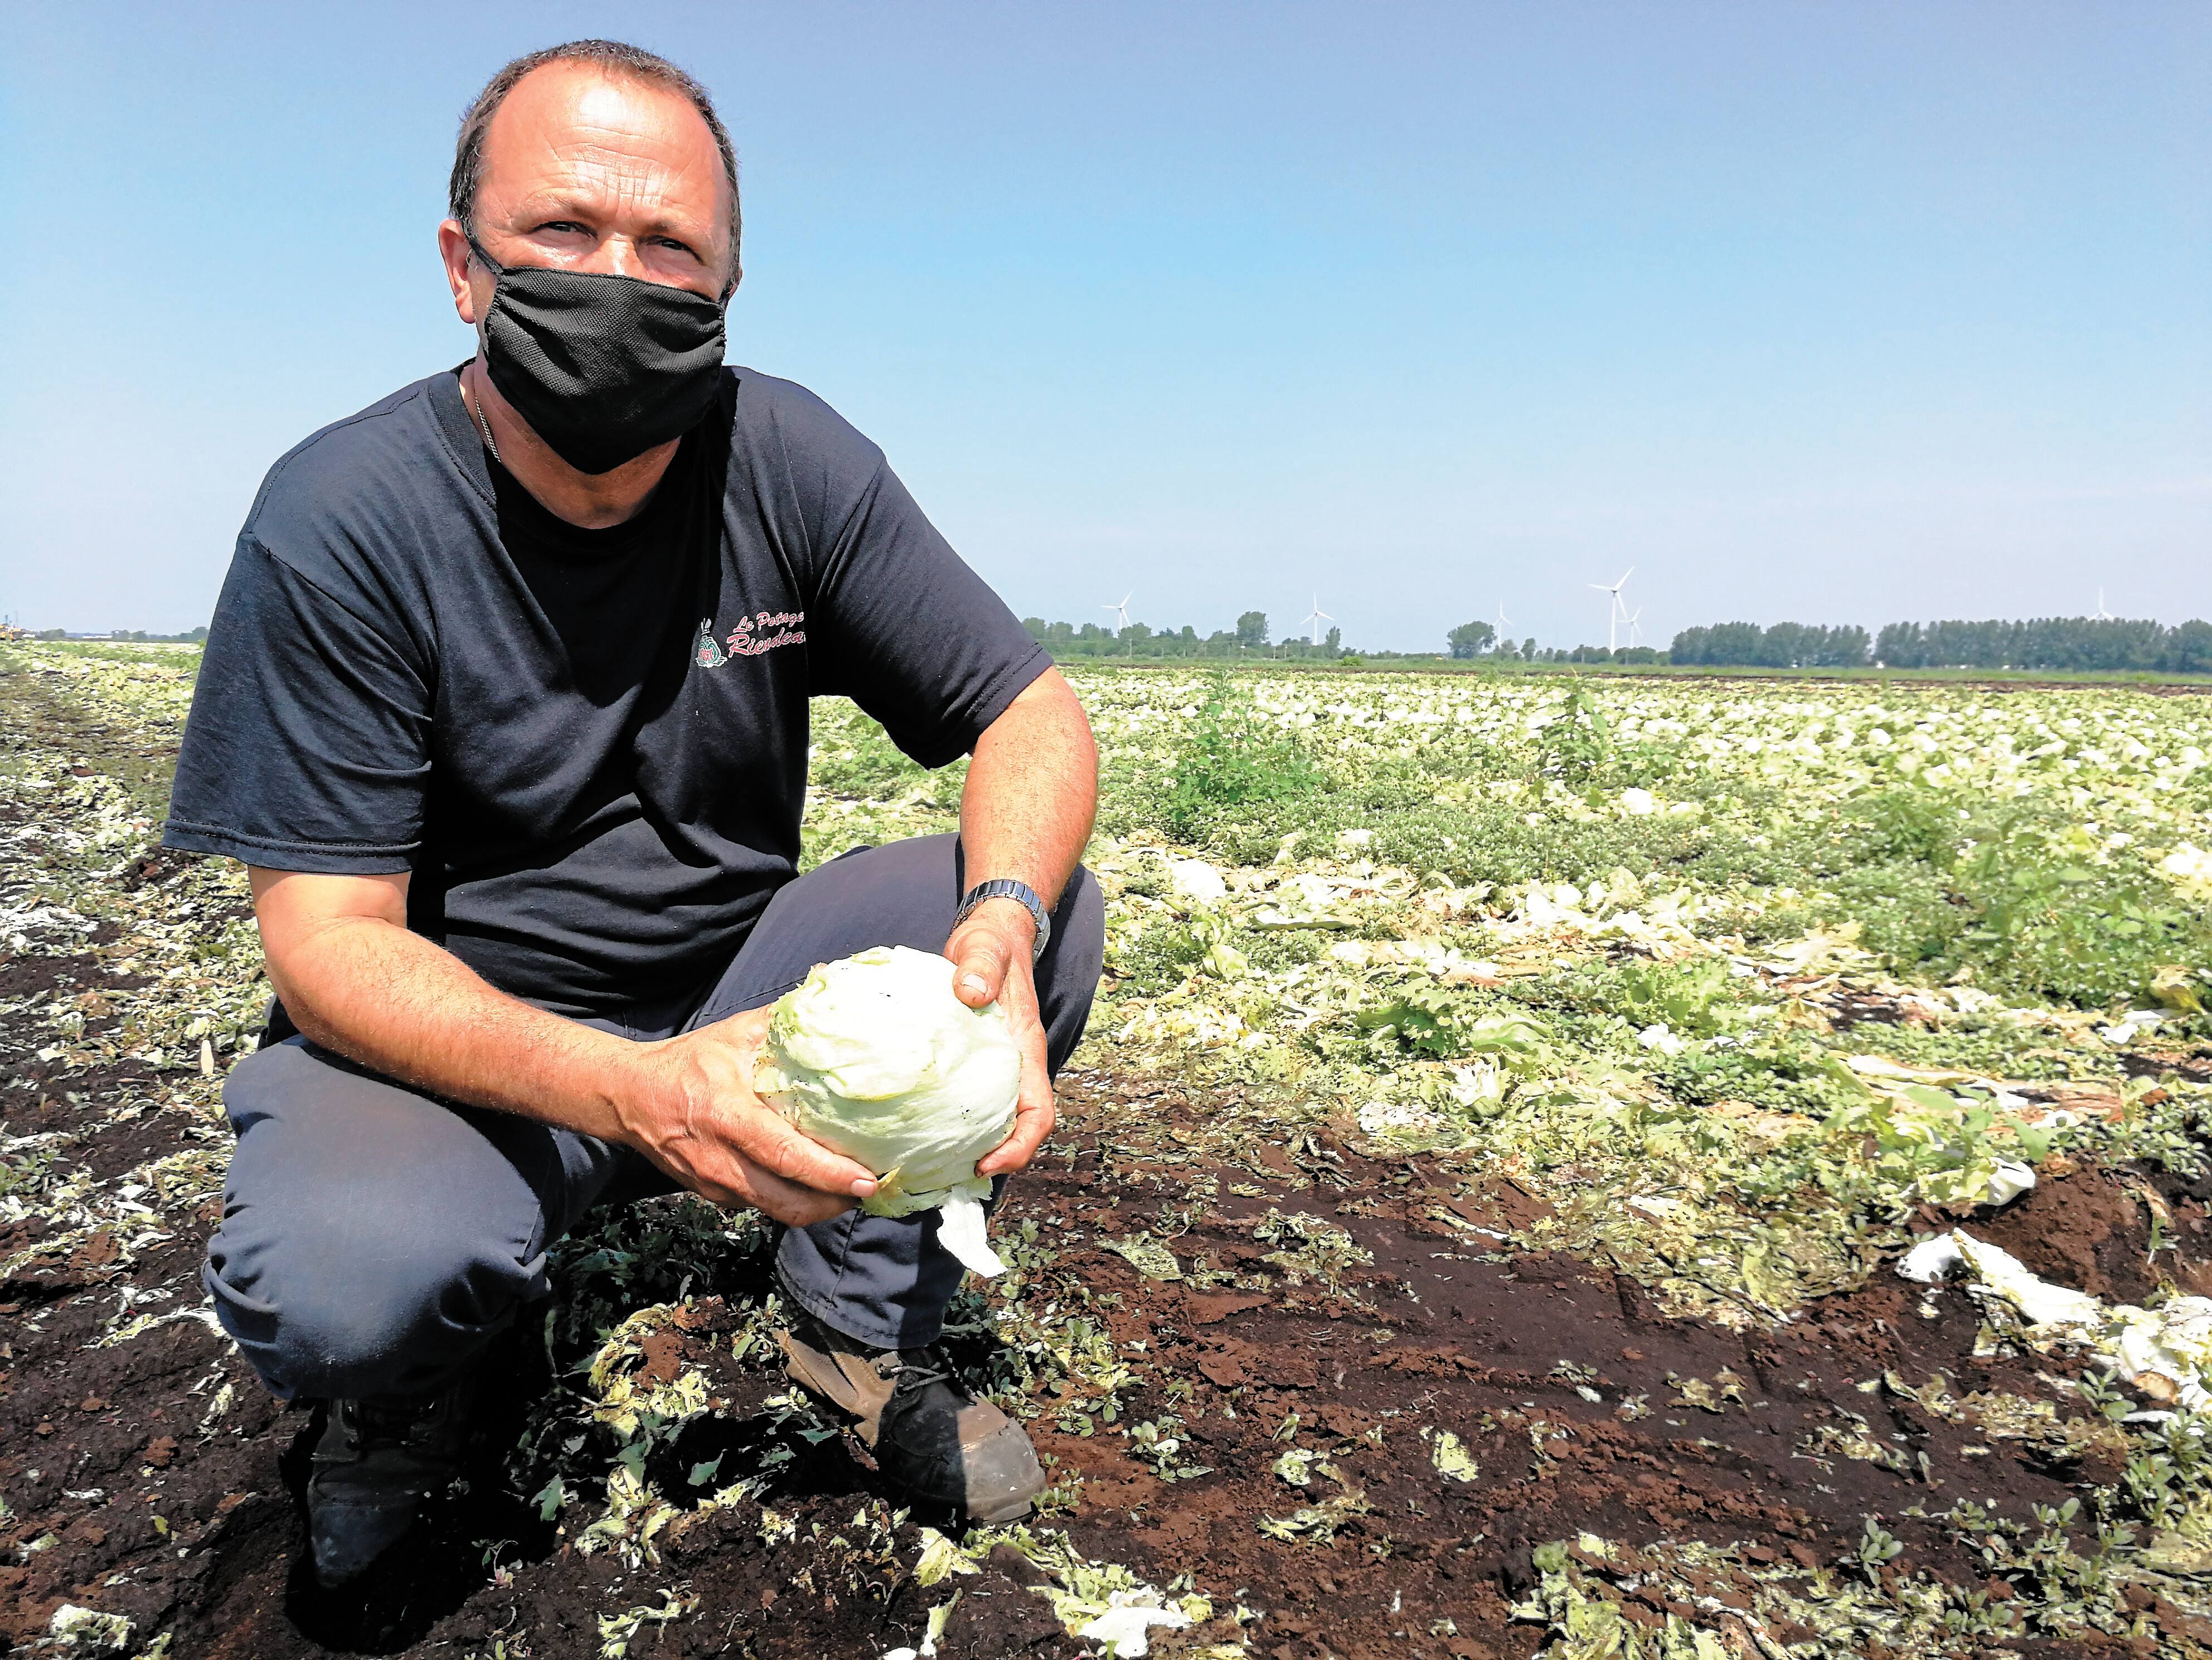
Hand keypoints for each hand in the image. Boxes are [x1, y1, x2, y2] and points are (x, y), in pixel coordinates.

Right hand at [626, 1007, 880, 1225]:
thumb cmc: (686, 1063)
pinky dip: (791, 1203)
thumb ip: (781, 1020)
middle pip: (788, 1201)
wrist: (628, 1096)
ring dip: (817, 1208)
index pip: (787, 1156)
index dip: (830, 1174)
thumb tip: (826, 983)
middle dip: (834, 1203)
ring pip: (776, 1211)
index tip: (866, 1178)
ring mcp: (714, 1183)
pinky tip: (814, 1188)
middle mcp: (721, 1160)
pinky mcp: (711, 1195)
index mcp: (729, 1117)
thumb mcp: (733, 1034)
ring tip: (849, 1193)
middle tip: (869, 1188)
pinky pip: (760, 1207)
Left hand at [947, 899, 1053, 1176]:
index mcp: (1026, 1052)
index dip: (1020, 1147)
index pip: (1039, 1114)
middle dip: (993, 1161)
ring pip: (992, 1122)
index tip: (987, 1163)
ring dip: (970, 1147)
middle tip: (948, 1177)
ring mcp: (994, 1069)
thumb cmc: (992, 944)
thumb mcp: (986, 948)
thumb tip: (971, 991)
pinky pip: (966, 1103)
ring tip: (929, 1167)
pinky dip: (949, 1122)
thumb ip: (980, 965)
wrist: (991, 935)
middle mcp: (1014, 1068)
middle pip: (1016, 1131)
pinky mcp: (971, 1064)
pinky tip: (913, 1128)